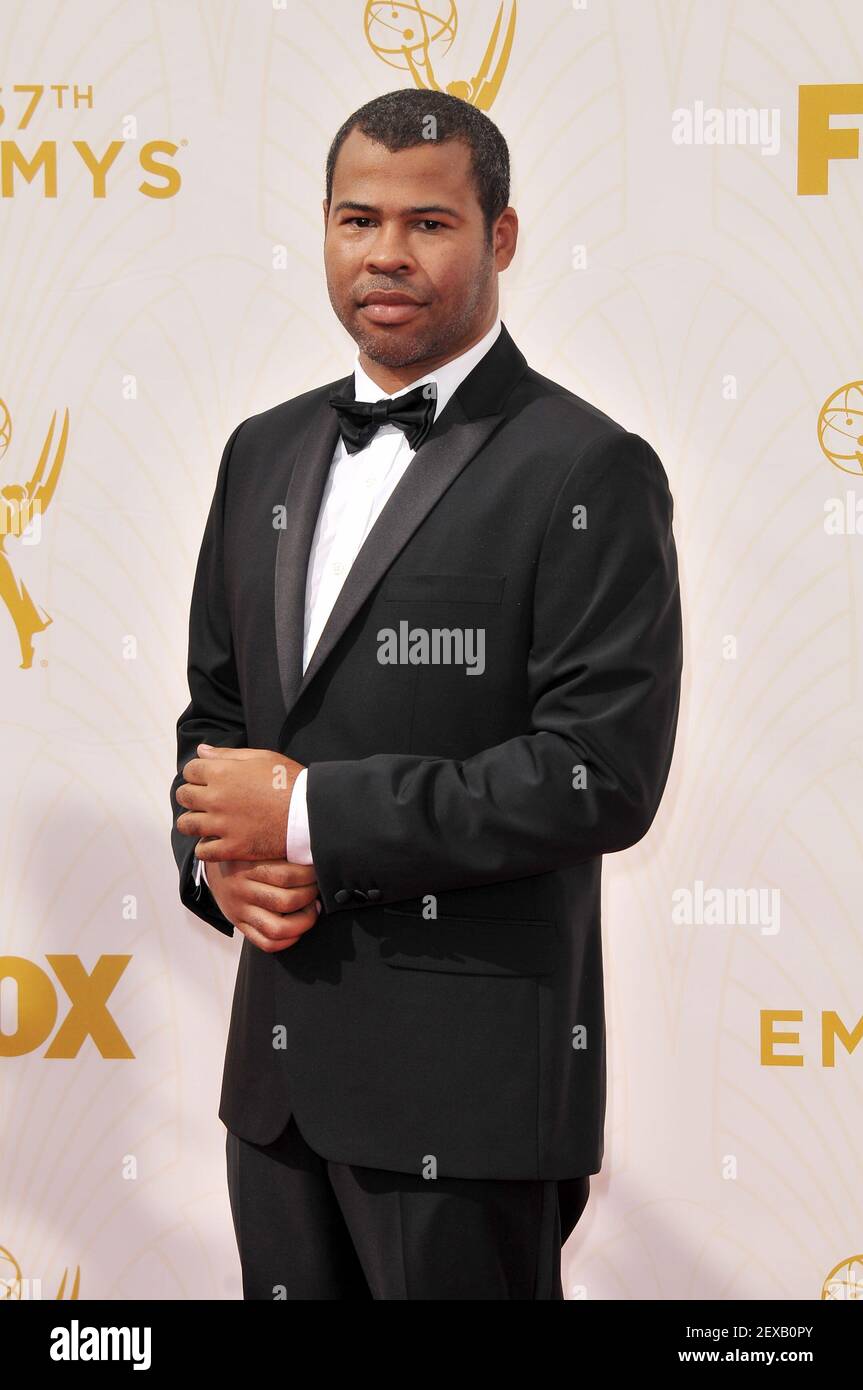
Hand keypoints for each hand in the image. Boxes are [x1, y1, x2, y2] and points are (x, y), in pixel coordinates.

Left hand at [176, 744, 304, 861]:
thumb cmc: (289, 780)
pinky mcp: (233, 847)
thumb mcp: (261, 757)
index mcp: (223, 772)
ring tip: (206, 822)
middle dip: (191, 796)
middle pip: (184, 796)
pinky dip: (205, 848)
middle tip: (204, 800)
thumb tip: (201, 750)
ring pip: (187, 825)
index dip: (197, 774)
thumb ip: (227, 754)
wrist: (310, 811)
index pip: (190, 771)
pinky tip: (215, 842)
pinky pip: (203, 852)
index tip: (206, 779)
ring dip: (193, 822)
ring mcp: (223, 824)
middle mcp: (217, 798)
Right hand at [204, 854, 320, 953]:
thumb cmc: (245, 855)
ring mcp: (240, 912)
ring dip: (304, 921)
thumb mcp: (257, 846)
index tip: (316, 870)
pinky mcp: (240, 926)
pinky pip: (266, 943)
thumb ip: (280, 850)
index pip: (287, 876)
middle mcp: (241, 891)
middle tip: (315, 888)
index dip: (309, 876)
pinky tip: (297, 928)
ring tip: (311, 908)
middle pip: (286, 902)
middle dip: (310, 896)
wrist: (214, 869)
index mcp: (247, 867)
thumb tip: (313, 856)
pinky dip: (288, 941)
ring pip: (278, 928)